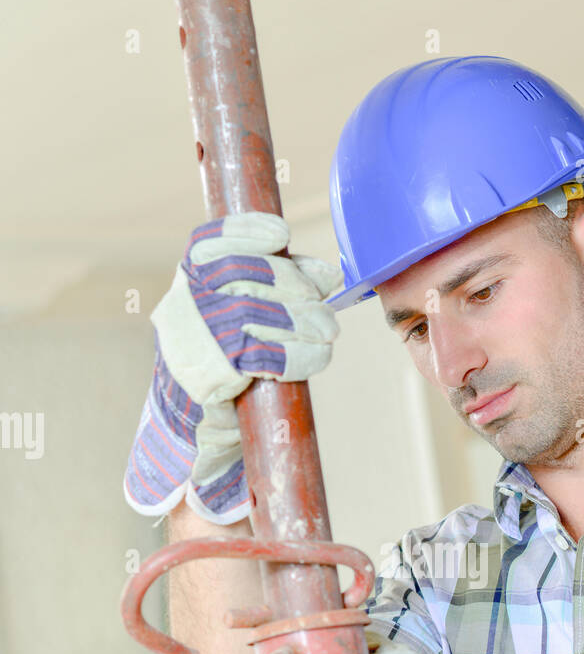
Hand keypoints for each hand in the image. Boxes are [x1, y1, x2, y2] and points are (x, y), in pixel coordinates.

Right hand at [124, 212, 343, 523]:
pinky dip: (298, 355)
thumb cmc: (228, 356)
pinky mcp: (213, 376)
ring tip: (329, 332)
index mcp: (187, 282)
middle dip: (290, 282)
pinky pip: (262, 357)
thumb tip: (330, 273)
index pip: (210, 244)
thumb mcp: (244, 312)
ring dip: (302, 320)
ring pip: (254, 315)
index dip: (247, 233)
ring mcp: (194, 341)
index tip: (281, 235)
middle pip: (240, 276)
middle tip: (323, 299)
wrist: (196, 420)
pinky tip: (317, 356)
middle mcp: (184, 306)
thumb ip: (279, 287)